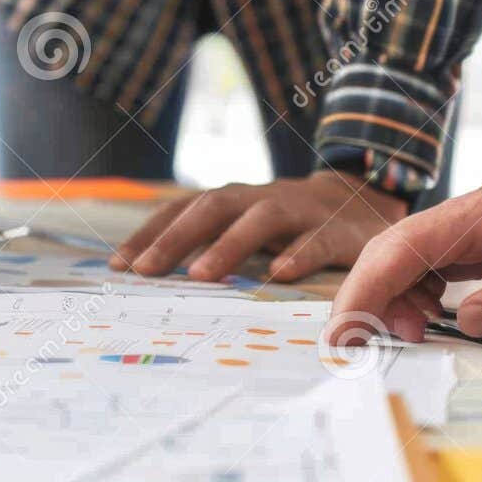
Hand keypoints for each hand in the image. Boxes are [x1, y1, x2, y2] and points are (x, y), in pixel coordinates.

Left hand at [110, 169, 408, 280]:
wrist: (364, 204)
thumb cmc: (290, 228)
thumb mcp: (246, 232)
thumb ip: (209, 248)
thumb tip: (151, 282)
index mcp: (233, 201)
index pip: (182, 210)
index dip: (149, 234)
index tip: (117, 266)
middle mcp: (260, 199)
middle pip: (212, 209)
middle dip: (175, 238)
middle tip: (144, 271)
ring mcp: (300, 211)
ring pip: (261, 219)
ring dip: (228, 245)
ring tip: (201, 275)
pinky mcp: (339, 231)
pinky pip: (317, 241)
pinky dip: (298, 254)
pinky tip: (279, 275)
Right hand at [330, 172, 481, 343]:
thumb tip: (466, 321)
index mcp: (480, 220)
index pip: (403, 250)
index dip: (366, 290)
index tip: (344, 328)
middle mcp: (458, 217)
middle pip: (385, 251)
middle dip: (362, 298)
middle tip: (358, 343)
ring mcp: (455, 227)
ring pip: (396, 258)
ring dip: (388, 299)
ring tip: (416, 334)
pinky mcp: (459, 241)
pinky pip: (416, 265)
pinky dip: (407, 295)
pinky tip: (428, 317)